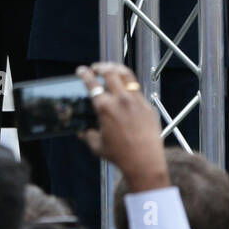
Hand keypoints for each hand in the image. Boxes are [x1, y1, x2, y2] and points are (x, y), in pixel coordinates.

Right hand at [75, 62, 168, 192]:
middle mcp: (121, 100)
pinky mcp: (147, 106)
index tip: (81, 70)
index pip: (92, 84)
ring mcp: (136, 101)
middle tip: (96, 67)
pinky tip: (126, 88)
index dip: (85, 74)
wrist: (144, 161)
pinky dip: (129, 85)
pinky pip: (137, 90)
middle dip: (100, 66)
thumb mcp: (98, 147)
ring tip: (111, 68)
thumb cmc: (120, 156)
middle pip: (110, 72)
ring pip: (127, 76)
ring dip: (116, 68)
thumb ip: (88, 136)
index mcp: (105, 108)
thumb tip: (82, 133)